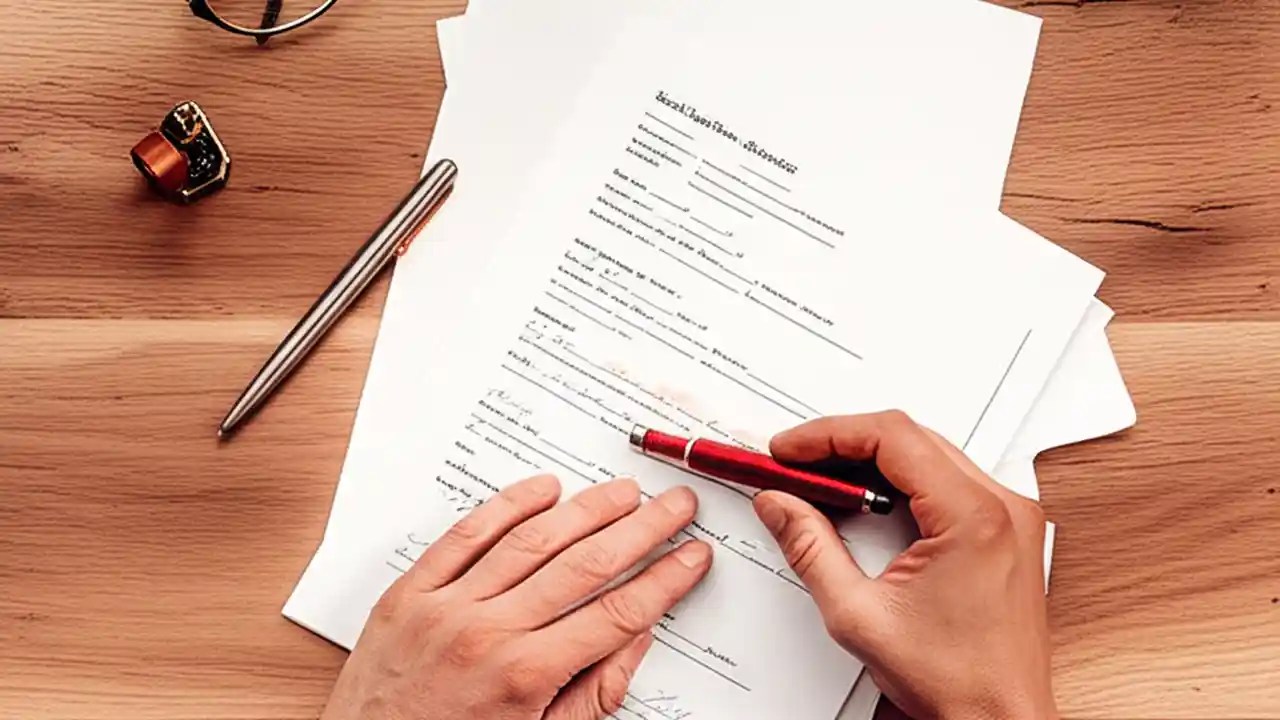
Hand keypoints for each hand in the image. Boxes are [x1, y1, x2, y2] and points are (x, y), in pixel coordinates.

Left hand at [321, 474, 711, 719]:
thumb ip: (593, 694)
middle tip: (675, 505)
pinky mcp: (410, 593)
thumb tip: (636, 638)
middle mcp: (488, 633)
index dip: (664, 580)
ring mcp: (445, 607)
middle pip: (584, 565)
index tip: (692, 556)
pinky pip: (464, 535)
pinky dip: (507, 506)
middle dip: (640, 530)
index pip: (617, 613)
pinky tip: (543, 490)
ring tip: (624, 491)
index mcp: (525, 677)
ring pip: (531, 540)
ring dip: (586, 509)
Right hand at [753, 412, 1055, 719]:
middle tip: (794, 464)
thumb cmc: (956, 682)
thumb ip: (809, 548)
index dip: (829, 434)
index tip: (790, 448)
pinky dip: (901, 483)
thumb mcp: (859, 614)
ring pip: (928, 454)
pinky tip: (865, 504)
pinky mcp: (1007, 530)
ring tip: (822, 484)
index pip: (892, 437)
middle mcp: (1001, 506)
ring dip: (871, 462)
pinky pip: (948, 481)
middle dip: (843, 444)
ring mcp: (1009, 516)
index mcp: (973, 517)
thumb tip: (779, 505)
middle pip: (910, 438)